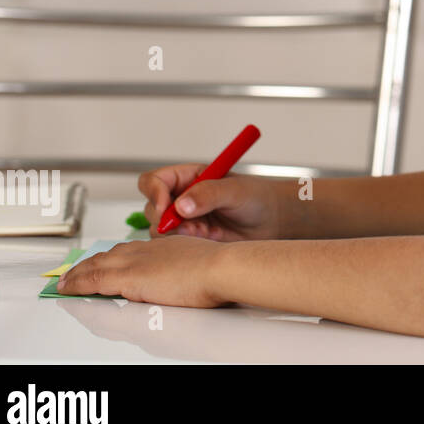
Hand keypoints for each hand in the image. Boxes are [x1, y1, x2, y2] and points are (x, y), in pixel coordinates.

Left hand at [55, 235, 228, 307]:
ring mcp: (136, 262)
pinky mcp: (129, 277)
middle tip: (75, 273)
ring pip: (96, 266)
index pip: (130, 251)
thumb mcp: (200, 265)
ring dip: (78, 274)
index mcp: (164, 247)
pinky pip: (92, 280)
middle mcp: (146, 250)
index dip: (113, 258)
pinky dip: (76, 284)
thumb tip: (186, 283)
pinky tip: (67, 288)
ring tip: (66, 282)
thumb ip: (186, 271)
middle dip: (90, 264)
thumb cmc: (220, 269)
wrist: (222, 267)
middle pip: (109, 256)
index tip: (103, 264)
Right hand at [139, 163, 286, 241]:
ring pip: (159, 229)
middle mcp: (181, 197)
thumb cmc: (257, 198)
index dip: (154, 193)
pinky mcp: (190, 239)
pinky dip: (184, 245)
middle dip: (165, 219)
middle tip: (189, 226)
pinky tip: (207, 240)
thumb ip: (208, 194)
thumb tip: (182, 205)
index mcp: (188, 177)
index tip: (165, 207)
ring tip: (205, 231)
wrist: (272, 222)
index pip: (154, 180)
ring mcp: (184, 220)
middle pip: (152, 207)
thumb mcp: (235, 190)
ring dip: (176, 234)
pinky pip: (172, 246)